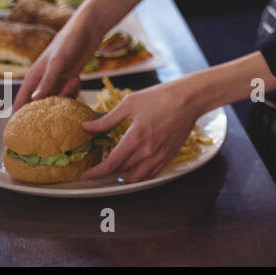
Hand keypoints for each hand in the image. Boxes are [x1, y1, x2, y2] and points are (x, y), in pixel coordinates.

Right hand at [13, 21, 97, 109]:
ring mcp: (57, 81)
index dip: (19, 117)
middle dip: (48, 109)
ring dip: (66, 96)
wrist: (87, 30)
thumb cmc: (67, 42)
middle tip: (58, 110)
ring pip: (57, 100)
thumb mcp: (57, 62)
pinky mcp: (70, 79)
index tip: (19, 134)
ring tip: (73, 79)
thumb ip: (47, 81)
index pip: (21, 102)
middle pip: (40, 105)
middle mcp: (43, 82)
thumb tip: (34, 100)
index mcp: (33, 78)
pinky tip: (77, 79)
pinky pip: (70, 93)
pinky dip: (74, 90)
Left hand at [79, 80, 202, 182]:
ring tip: (116, 167)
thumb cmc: (161, 97)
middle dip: (107, 172)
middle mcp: (148, 151)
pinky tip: (135, 167)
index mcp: (136, 137)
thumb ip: (107, 119)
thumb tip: (88, 127)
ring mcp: (161, 155)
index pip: (111, 164)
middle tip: (99, 165)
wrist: (190, 98)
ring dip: (123, 176)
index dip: (96, 172)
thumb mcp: (130, 103)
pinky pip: (152, 174)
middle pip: (122, 172)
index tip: (85, 175)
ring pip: (137, 177)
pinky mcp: (170, 155)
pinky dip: (140, 175)